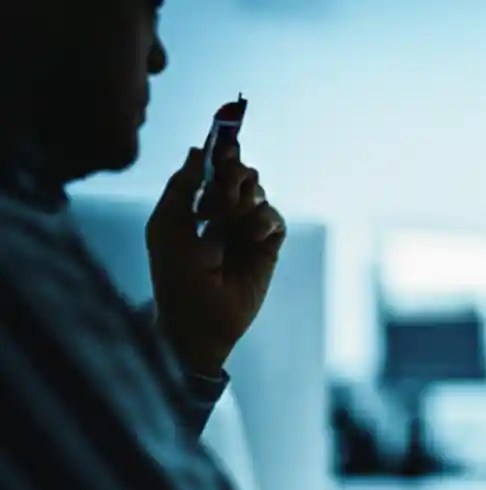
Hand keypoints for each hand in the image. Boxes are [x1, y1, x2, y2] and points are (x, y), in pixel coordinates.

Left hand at [146, 143, 286, 375]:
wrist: (199, 316)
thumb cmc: (174, 274)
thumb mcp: (167, 223)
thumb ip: (181, 185)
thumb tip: (198, 150)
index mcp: (196, 204)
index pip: (214, 167)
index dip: (221, 149)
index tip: (226, 133)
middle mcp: (224, 212)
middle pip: (241, 172)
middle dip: (231, 176)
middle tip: (216, 198)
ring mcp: (247, 229)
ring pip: (258, 191)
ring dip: (243, 200)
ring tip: (227, 222)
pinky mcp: (268, 246)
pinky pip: (274, 217)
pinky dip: (263, 220)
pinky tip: (250, 237)